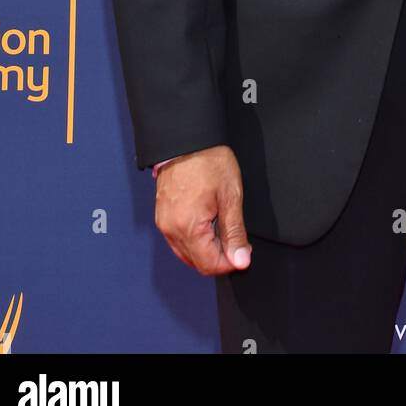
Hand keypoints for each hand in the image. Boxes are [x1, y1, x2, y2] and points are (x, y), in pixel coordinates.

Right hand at [154, 145, 251, 273]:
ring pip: (186, 254)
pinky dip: (194, 240)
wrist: (187, 139)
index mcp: (188, 227)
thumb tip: (241, 261)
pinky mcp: (161, 217)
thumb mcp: (231, 196)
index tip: (243, 251)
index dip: (230, 262)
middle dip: (218, 257)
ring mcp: (163, 224)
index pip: (209, 265)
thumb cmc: (209, 162)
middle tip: (236, 238)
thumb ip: (235, 232)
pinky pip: (178, 241)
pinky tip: (207, 223)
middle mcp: (170, 230)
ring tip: (221, 226)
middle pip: (196, 263)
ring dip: (206, 249)